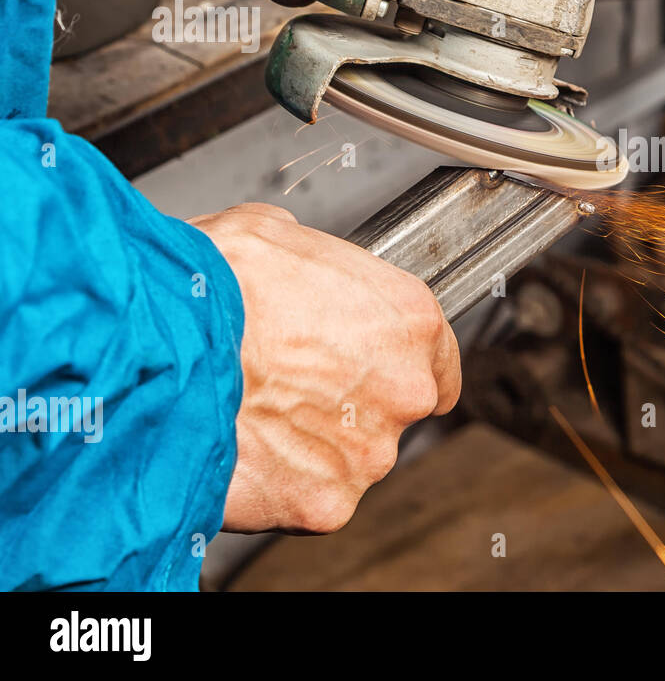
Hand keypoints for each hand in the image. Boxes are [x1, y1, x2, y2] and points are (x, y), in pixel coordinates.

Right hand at [191, 203, 460, 532]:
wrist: (152, 348)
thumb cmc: (210, 286)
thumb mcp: (274, 234)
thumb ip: (317, 265)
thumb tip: (301, 270)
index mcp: (410, 320)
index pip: (439, 361)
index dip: (396, 364)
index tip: (368, 368)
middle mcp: (405, 388)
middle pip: (394, 411)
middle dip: (351, 404)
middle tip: (291, 386)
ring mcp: (369, 451)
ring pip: (352, 457)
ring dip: (316, 445)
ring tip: (257, 415)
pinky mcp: (327, 503)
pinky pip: (312, 497)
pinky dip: (283, 484)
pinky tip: (246, 450)